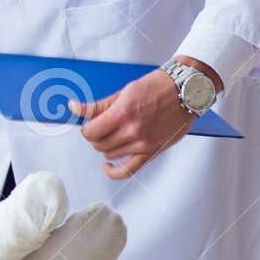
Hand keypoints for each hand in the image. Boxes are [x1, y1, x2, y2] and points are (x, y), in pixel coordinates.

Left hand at [69, 68, 198, 178]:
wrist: (185, 91)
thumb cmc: (157, 87)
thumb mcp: (123, 92)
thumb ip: (97, 105)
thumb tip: (74, 108)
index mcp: (123, 113)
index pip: (90, 131)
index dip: (86, 128)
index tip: (89, 124)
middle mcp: (133, 131)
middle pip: (99, 144)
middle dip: (95, 136)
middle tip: (101, 127)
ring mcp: (143, 144)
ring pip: (110, 154)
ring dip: (105, 146)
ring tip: (111, 135)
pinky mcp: (152, 152)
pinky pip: (127, 170)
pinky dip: (113, 171)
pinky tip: (107, 166)